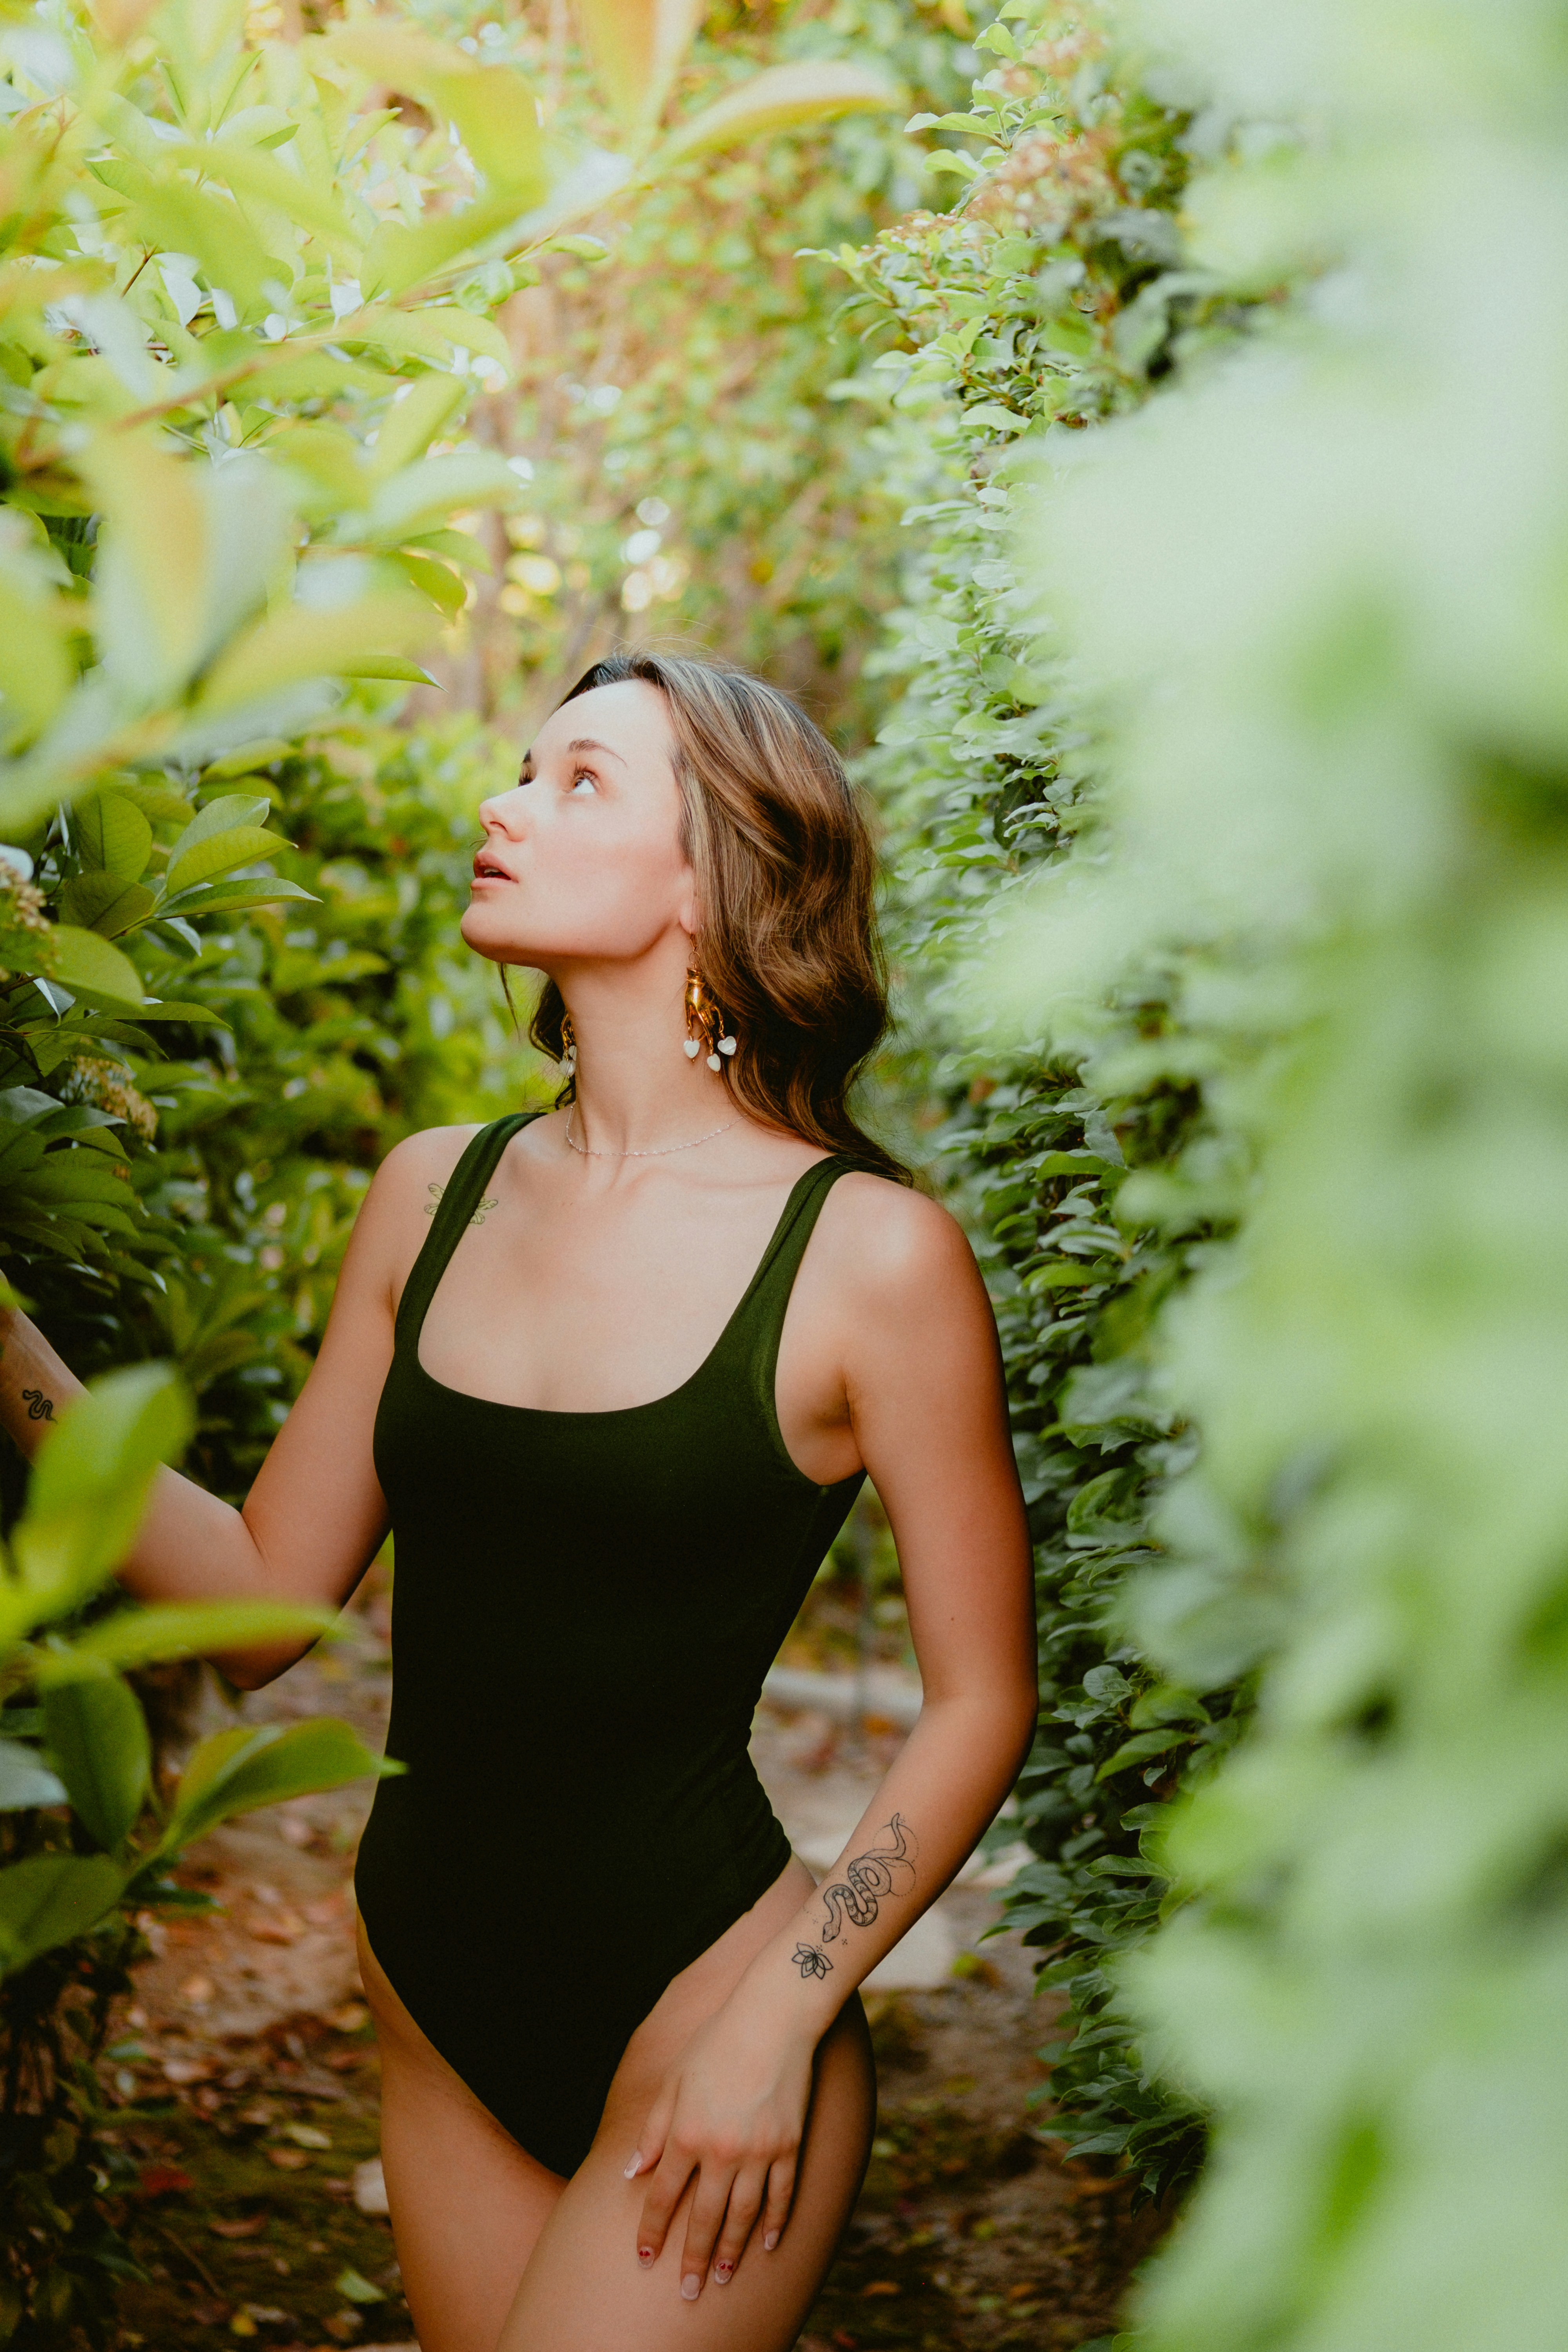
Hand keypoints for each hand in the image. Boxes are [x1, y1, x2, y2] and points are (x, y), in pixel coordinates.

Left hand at [625, 1998, 815, 2299]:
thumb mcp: (673, 2080)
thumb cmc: (716, 2042)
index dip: (651, 2231)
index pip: (662, 2196)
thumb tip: (632, 2171)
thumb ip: (653, 2129)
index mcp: (686, 2134)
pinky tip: (769, 2244)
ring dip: (729, 2252)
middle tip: (687, 2293)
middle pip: (702, 2219)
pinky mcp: (790, 2145)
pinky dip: (776, 2223)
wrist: (774, 2016)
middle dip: (691, 2260)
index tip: (643, 2258)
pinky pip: (782, 2195)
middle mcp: (720, 2151)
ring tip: (719, 2278)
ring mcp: (759, 2151)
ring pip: (742, 2217)